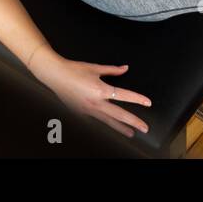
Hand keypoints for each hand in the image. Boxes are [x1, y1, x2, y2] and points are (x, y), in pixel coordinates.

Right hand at [32, 51, 151, 138]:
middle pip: (118, 114)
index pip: (124, 96)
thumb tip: (125, 68)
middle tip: (144, 128)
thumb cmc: (74, 69)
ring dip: (121, 128)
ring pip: (108, 122)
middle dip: (133, 121)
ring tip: (131, 133)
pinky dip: (106, 125)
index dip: (137, 99)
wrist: (54, 76)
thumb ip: (112, 70)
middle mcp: (95, 102)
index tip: (148, 103)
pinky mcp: (81, 113)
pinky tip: (112, 128)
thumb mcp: (95, 68)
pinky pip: (96, 121)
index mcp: (100, 90)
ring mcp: (87, 110)